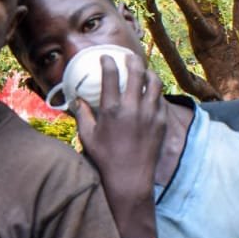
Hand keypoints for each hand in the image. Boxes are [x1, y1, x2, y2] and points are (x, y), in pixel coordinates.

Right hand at [73, 52, 165, 221]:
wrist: (130, 179)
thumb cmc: (105, 159)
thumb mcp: (87, 137)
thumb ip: (82, 114)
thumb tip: (77, 100)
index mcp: (111, 109)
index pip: (111, 74)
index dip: (108, 61)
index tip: (106, 57)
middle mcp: (132, 108)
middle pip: (136, 71)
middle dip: (132, 60)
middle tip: (129, 57)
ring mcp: (150, 114)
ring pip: (154, 82)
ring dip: (148, 73)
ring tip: (143, 72)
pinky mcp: (161, 122)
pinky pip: (161, 99)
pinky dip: (155, 92)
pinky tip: (151, 93)